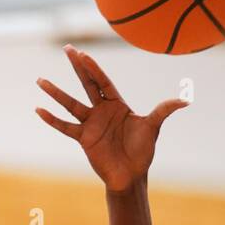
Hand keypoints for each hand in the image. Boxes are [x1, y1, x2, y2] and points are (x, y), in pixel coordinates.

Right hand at [36, 45, 185, 192]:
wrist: (131, 175)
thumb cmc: (142, 151)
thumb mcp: (153, 127)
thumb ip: (164, 110)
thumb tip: (185, 100)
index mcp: (117, 104)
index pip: (102, 81)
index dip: (93, 67)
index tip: (82, 53)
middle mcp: (101, 111)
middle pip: (86, 84)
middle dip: (77, 67)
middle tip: (67, 48)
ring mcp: (90, 124)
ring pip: (70, 104)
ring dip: (56, 93)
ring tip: (40, 80)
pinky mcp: (83, 139)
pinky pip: (65, 127)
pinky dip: (52, 120)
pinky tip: (39, 110)